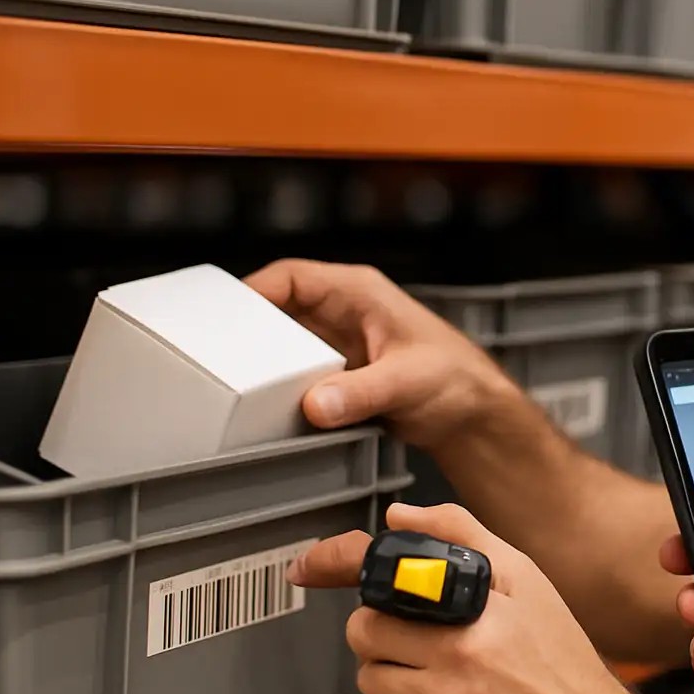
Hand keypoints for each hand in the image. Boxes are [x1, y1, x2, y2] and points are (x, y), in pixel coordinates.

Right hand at [246, 259, 517, 449]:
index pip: (292, 276)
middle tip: (219, 356)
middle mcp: (345, 313)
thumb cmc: (458, 380)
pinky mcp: (339, 376)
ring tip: (235, 384)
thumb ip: (361, 393)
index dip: (253, 291)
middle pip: (279, 310)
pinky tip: (267, 407)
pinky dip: (280, 388)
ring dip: (264, 363)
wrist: (474, 416)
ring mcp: (340, 345)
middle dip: (250, 331)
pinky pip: (297, 375)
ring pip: (284, 345)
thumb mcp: (407, 382)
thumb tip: (316, 404)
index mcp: (359, 293)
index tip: (222, 314)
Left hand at [290, 502, 659, 693]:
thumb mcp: (529, 583)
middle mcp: (460, 658)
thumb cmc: (564, 666)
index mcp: (478, 610)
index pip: (390, 583)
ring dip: (390, 678)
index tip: (322, 569)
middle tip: (412, 636)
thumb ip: (464, 538)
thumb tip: (401, 517)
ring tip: (432, 675)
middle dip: (379, 633)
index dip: (353, 572)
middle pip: (367, 635)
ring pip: (372, 683)